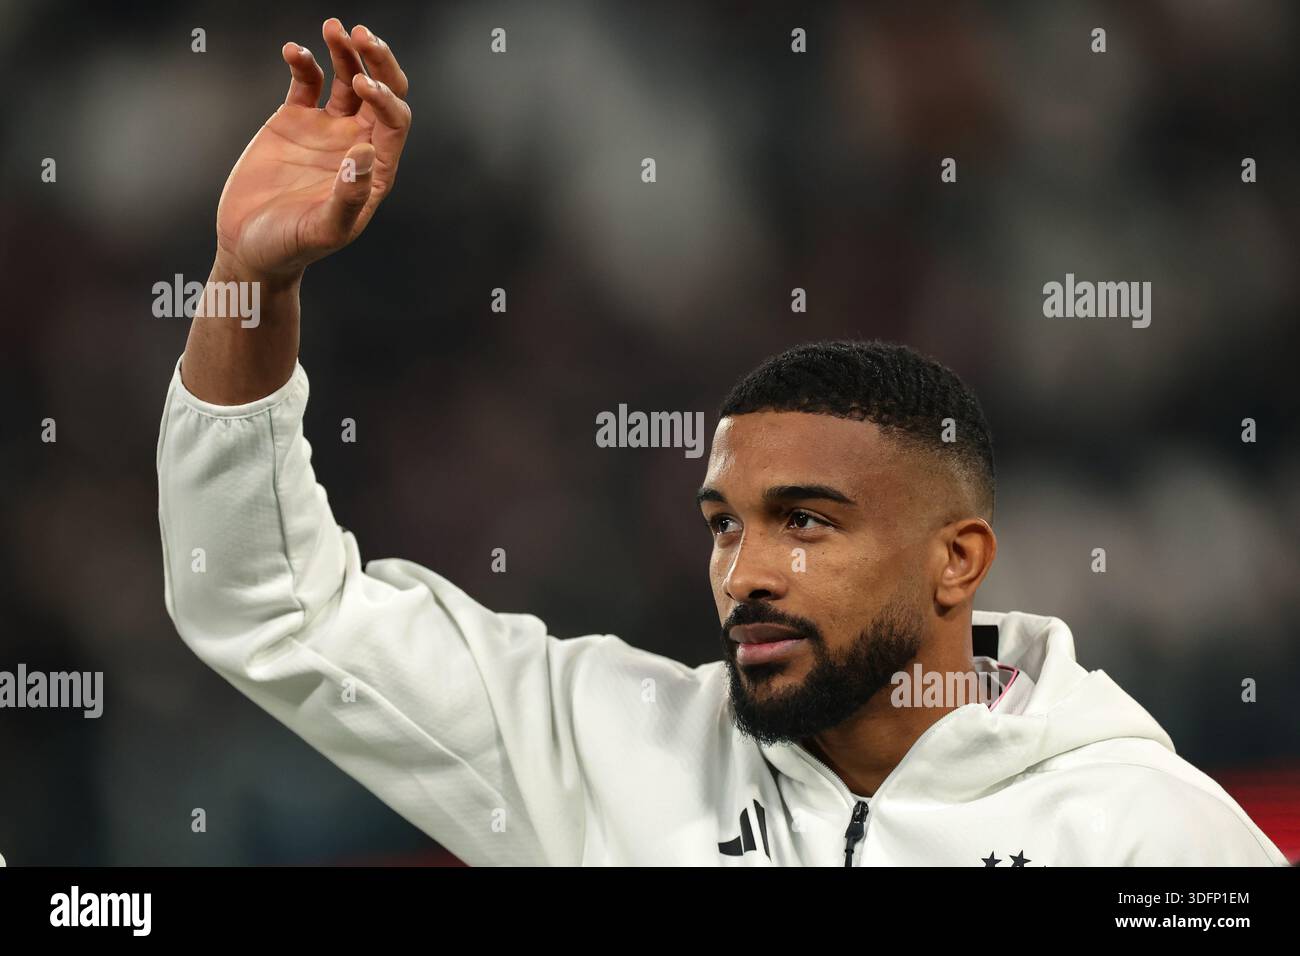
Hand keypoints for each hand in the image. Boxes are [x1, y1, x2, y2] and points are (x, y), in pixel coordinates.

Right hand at [213, 18, 411, 282]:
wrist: (250, 246)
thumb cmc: (290, 248)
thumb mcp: (322, 231)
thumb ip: (348, 198)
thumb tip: (365, 154)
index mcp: (374, 170)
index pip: (394, 121)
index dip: (385, 98)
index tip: (362, 86)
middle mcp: (357, 144)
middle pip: (380, 91)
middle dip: (376, 61)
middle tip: (362, 34)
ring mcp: (327, 129)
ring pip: (346, 78)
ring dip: (344, 52)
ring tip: (334, 27)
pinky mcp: (294, 120)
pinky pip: (307, 81)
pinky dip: (303, 62)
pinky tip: (293, 50)